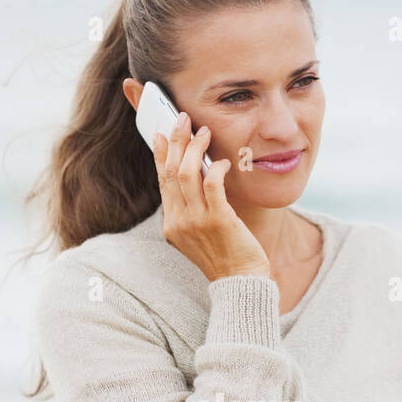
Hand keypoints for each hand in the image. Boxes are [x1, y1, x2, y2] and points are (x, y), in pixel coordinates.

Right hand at [152, 112, 271, 282]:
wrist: (240, 282)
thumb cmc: (225, 256)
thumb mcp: (199, 234)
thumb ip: (191, 210)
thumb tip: (196, 176)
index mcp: (171, 224)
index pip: (162, 180)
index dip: (162, 154)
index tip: (164, 133)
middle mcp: (179, 222)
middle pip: (171, 172)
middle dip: (176, 141)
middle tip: (183, 119)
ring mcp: (197, 222)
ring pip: (187, 174)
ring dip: (195, 149)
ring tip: (203, 132)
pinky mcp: (219, 221)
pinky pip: (212, 185)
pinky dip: (216, 169)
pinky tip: (223, 162)